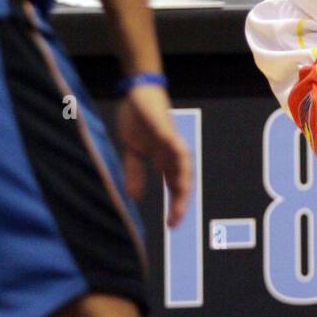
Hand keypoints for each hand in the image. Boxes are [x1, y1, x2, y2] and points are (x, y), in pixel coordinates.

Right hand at [116, 84, 191, 227]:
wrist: (138, 93)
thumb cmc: (138, 120)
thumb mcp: (133, 151)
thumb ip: (135, 172)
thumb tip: (134, 197)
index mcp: (164, 160)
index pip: (174, 187)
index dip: (174, 205)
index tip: (170, 224)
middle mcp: (171, 154)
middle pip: (182, 182)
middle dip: (180, 202)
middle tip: (175, 222)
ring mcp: (171, 142)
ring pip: (183, 167)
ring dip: (183, 185)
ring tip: (179, 202)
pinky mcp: (166, 130)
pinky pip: (176, 147)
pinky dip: (177, 160)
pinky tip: (176, 174)